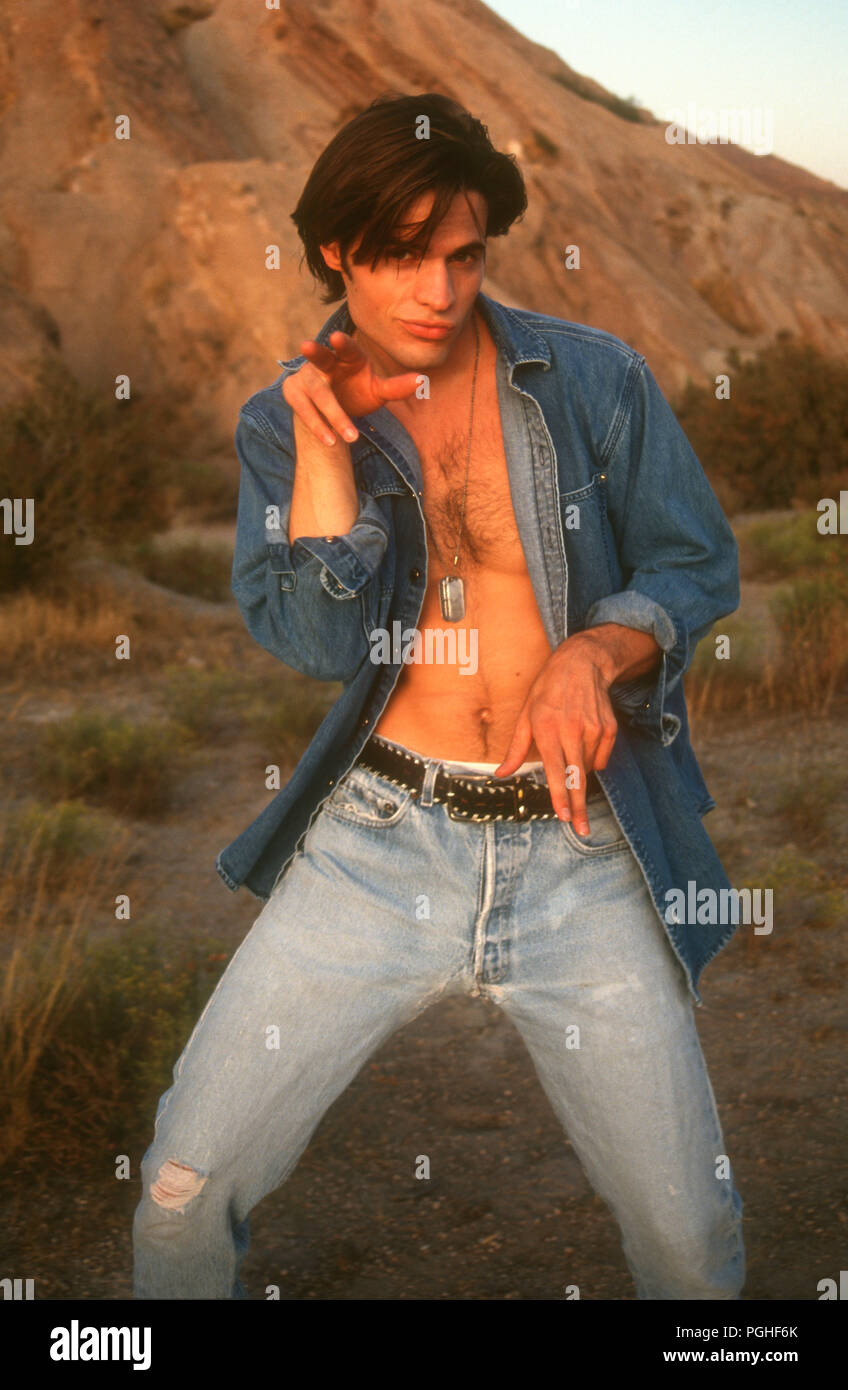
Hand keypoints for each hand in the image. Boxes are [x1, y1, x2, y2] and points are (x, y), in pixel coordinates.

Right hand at [282, 330, 420, 446]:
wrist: (330, 412)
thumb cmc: (358, 393)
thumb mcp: (378, 392)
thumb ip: (396, 387)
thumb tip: (421, 380)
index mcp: (347, 356)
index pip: (346, 348)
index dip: (342, 344)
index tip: (336, 338)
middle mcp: (324, 363)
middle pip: (319, 359)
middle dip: (314, 352)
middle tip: (305, 345)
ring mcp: (305, 377)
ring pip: (318, 395)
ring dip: (333, 416)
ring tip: (352, 437)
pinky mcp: (292, 393)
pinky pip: (305, 411)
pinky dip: (318, 426)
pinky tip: (331, 441)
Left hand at [493, 635, 618, 835]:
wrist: (581, 664)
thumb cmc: (547, 691)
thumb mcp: (525, 716)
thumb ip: (515, 749)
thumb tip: (501, 775)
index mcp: (548, 729)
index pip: (555, 770)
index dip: (560, 795)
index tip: (563, 816)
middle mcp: (572, 730)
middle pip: (577, 778)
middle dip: (578, 806)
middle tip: (581, 830)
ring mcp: (594, 729)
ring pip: (588, 768)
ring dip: (579, 772)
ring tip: (570, 751)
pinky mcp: (609, 728)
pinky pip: (602, 758)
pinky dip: (593, 760)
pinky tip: (584, 744)